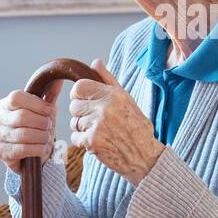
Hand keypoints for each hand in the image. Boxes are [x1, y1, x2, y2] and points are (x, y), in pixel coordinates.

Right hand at [0, 80, 64, 173]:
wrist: (27, 155)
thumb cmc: (35, 128)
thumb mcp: (42, 111)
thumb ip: (49, 95)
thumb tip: (59, 78)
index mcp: (5, 104)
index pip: (17, 97)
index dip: (37, 104)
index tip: (50, 111)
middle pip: (22, 116)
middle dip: (42, 123)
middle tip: (50, 127)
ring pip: (24, 134)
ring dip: (42, 137)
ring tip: (48, 139)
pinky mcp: (1, 152)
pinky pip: (23, 149)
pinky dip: (38, 149)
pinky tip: (43, 149)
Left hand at [67, 58, 163, 185]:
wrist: (144, 155)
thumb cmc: (135, 126)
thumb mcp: (125, 99)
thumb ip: (108, 80)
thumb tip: (95, 62)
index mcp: (113, 95)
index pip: (79, 87)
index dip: (78, 95)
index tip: (84, 102)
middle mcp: (105, 108)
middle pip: (73, 106)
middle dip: (81, 114)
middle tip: (95, 120)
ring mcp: (97, 125)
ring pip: (74, 122)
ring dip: (82, 128)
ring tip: (99, 131)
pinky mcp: (92, 141)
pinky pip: (75, 137)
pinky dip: (83, 141)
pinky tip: (97, 142)